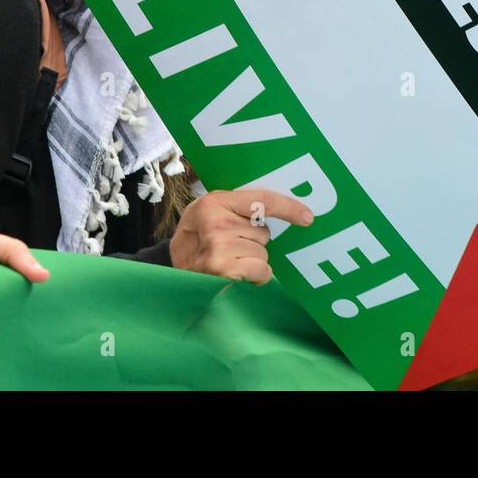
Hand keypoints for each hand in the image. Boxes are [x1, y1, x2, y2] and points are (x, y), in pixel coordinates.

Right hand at [169, 189, 313, 283]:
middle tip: (229, 246)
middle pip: (264, 233)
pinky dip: (255, 276)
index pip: (261, 201)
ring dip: (252, 260)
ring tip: (228, 260)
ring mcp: (219, 246)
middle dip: (253, 242)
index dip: (288, 208)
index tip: (307, 217)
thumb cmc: (195, 238)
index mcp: (215, 201)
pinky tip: (235, 274)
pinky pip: (262, 270)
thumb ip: (236, 208)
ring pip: (263, 253)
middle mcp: (217, 222)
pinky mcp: (223, 268)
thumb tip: (276, 211)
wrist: (169, 267)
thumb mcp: (208, 213)